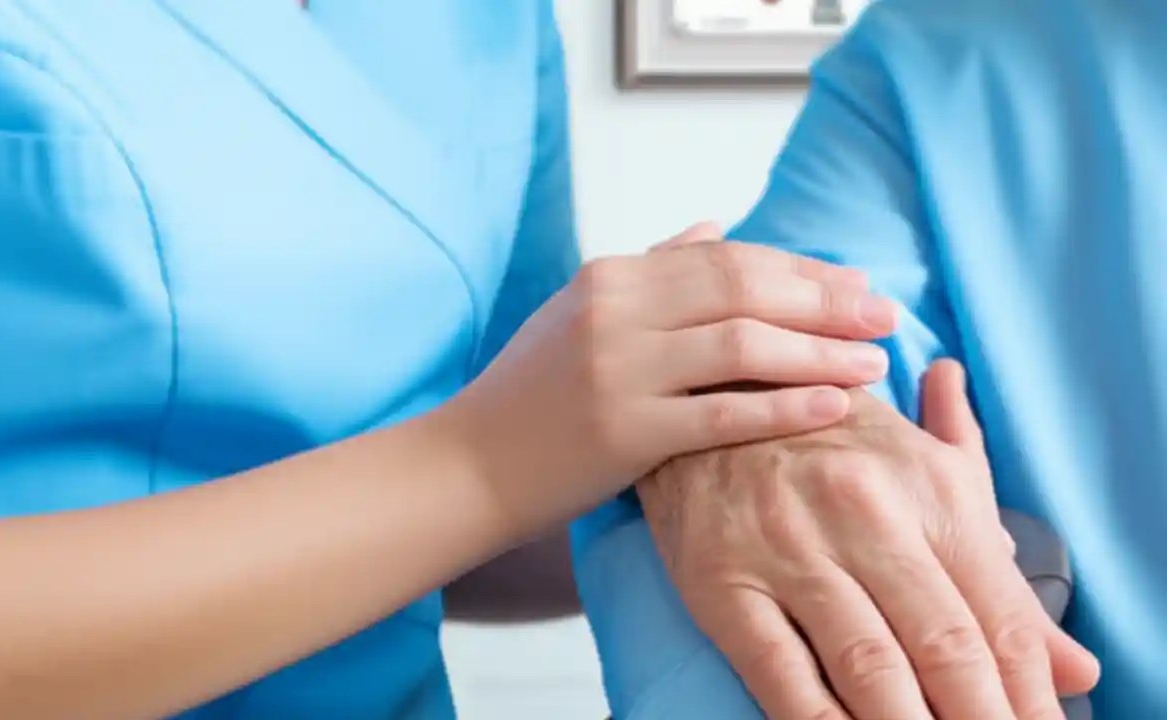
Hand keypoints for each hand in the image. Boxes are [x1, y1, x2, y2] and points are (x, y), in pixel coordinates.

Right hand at [446, 222, 896, 535]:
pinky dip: (785, 406)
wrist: (470, 464)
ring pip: (743, 345)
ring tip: (874, 362)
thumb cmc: (532, 393)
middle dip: (825, 299)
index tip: (855, 282)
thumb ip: (652, 267)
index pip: (727, 257)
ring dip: (819, 351)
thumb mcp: (580, 312)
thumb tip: (714, 227)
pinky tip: (834, 405)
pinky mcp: (625, 431)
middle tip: (884, 314)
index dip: (801, 268)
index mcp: (611, 278)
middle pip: (745, 288)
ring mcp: (618, 369)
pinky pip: (723, 413)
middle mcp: (615, 311)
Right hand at [639, 360, 1099, 719]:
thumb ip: (1002, 575)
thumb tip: (1074, 669)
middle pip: (946, 644)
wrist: (715, 401)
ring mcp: (788, 547)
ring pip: (869, 664)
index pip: (998, 615)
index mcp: (929, 488)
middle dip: (983, 719)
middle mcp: (864, 512)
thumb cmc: (835, 446)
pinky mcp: (723, 579)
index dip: (1030, 694)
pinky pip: (781, 669)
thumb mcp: (931, 484)